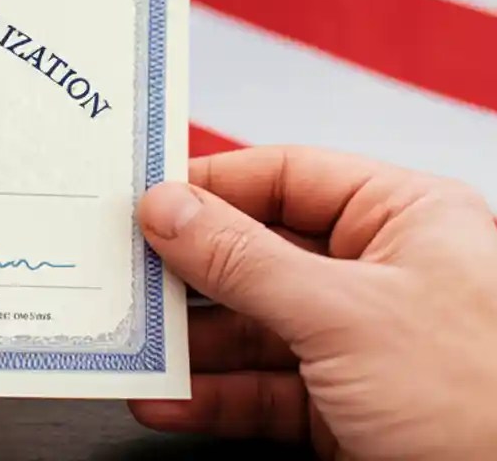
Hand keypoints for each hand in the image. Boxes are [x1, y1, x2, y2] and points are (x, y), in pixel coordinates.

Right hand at [130, 146, 496, 459]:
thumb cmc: (485, 401)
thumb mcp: (345, 315)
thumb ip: (245, 260)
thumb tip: (169, 209)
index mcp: (402, 219)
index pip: (284, 178)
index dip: (210, 186)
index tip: (142, 200)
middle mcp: (380, 274)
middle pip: (257, 254)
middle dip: (189, 274)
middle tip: (125, 276)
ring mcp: (360, 344)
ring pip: (252, 327)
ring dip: (192, 345)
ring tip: (136, 347)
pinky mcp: (344, 408)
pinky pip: (262, 390)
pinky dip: (213, 396)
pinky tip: (169, 399)